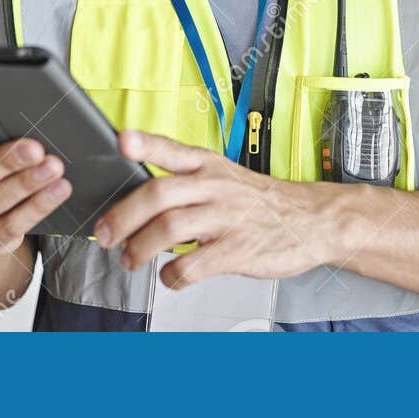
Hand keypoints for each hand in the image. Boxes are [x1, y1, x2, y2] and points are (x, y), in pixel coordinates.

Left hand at [93, 130, 331, 289]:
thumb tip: (136, 201)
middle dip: (124, 217)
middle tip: (105, 235)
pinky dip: (173, 275)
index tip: (122, 141)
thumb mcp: (225, 177)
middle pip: (159, 195)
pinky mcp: (239, 250)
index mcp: (209, 165)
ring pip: (170, 229)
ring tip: (130, 260)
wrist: (313, 219)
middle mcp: (215, 187)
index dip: (145, 144)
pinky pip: (195, 265)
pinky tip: (171, 276)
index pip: (172, 149)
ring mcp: (227, 218)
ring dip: (141, 248)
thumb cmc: (261, 202)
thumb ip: (185, 183)